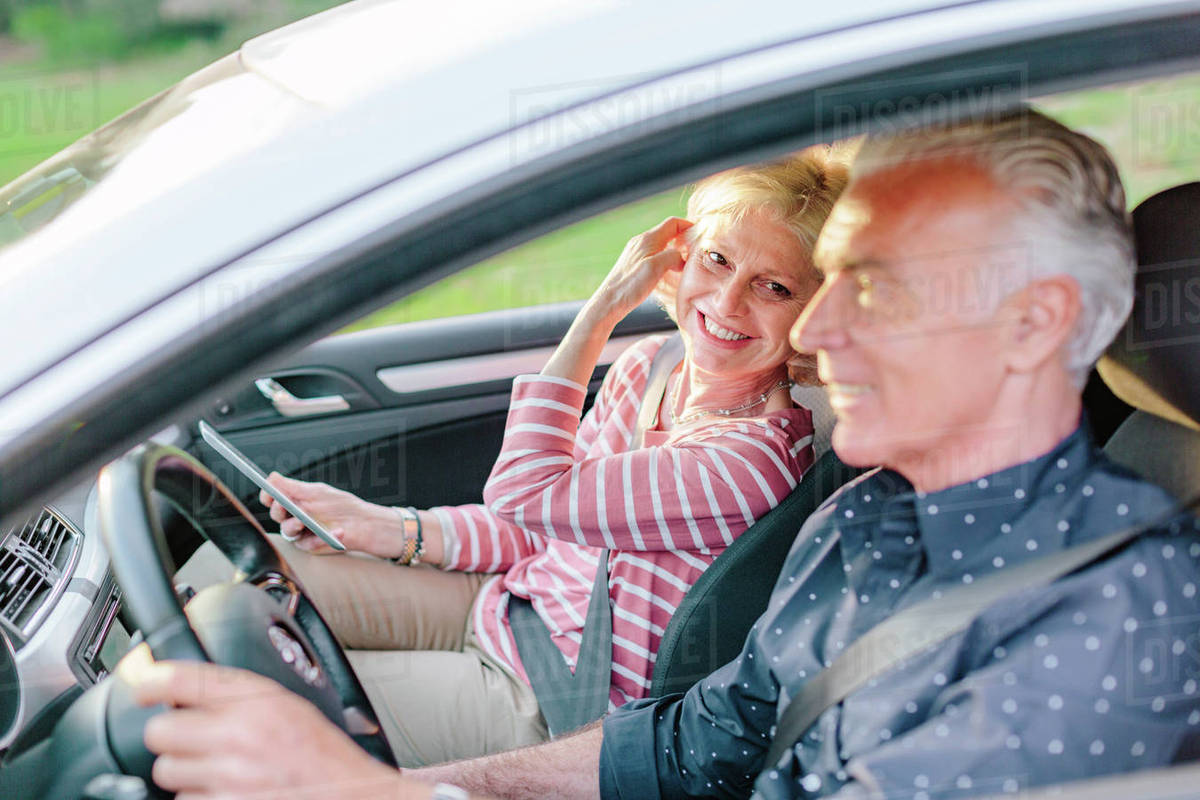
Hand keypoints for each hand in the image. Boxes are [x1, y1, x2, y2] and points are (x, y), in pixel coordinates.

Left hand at [132, 660, 414, 799]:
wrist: (347, 795)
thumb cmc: (321, 754)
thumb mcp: (287, 705)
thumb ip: (240, 695)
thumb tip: (186, 689)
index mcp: (257, 701)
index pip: (183, 678)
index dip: (148, 677)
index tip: (139, 684)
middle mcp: (239, 736)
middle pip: (160, 731)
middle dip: (171, 736)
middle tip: (190, 739)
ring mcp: (229, 779)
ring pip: (166, 772)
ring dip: (183, 773)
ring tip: (214, 770)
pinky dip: (199, 799)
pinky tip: (223, 792)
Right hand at [259, 474, 397, 557]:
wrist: (361, 524)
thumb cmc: (340, 505)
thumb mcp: (317, 493)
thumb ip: (293, 487)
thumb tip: (272, 477)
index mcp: (295, 500)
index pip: (273, 498)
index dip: (268, 495)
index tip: (269, 493)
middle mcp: (294, 515)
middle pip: (276, 514)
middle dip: (279, 509)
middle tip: (285, 505)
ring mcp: (300, 531)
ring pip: (286, 530)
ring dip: (294, 525)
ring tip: (304, 521)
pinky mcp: (309, 545)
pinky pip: (305, 543)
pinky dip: (319, 538)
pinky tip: (334, 532)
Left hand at [586, 217, 691, 324]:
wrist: (609, 303)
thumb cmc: (630, 286)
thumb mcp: (656, 267)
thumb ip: (673, 256)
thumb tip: (682, 257)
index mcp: (648, 239)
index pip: (673, 222)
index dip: (689, 226)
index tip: (700, 237)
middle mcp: (641, 242)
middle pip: (668, 232)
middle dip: (684, 239)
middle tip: (695, 253)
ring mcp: (637, 253)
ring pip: (662, 244)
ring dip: (675, 250)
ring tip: (685, 264)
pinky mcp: (634, 264)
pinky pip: (655, 255)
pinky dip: (666, 259)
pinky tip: (669, 272)